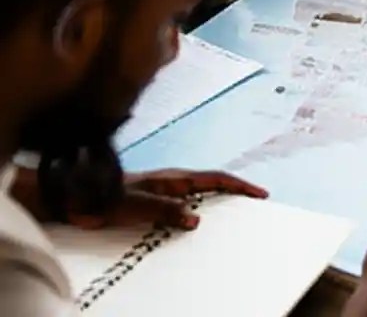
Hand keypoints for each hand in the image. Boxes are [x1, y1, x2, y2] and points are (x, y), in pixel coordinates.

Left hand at [68, 169, 267, 230]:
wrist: (75, 196)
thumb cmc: (103, 196)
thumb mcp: (138, 205)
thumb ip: (167, 211)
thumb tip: (196, 220)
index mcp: (173, 178)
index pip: (215, 178)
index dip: (239, 185)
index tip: (259, 193)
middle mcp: (171, 182)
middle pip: (212, 183)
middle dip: (235, 190)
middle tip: (254, 200)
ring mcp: (163, 190)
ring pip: (199, 193)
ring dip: (218, 199)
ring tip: (234, 209)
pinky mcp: (154, 200)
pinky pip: (184, 203)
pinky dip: (199, 208)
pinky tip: (197, 220)